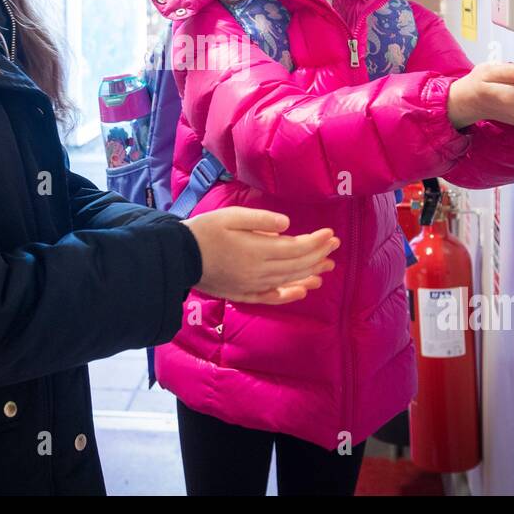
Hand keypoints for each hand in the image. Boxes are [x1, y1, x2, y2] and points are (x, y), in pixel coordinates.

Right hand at [183, 207, 337, 304]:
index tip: (330, 233)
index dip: (316, 242)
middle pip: (297, 265)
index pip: (296, 248)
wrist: (178, 257)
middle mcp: (259, 271)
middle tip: (335, 246)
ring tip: (327, 268)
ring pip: (289, 281)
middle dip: (318, 255)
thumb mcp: (231, 216)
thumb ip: (261, 220)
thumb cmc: (204, 231)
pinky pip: (272, 298)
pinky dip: (289, 295)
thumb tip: (287, 225)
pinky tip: (302, 291)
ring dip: (310, 274)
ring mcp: (252, 285)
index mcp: (257, 250)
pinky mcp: (243, 294)